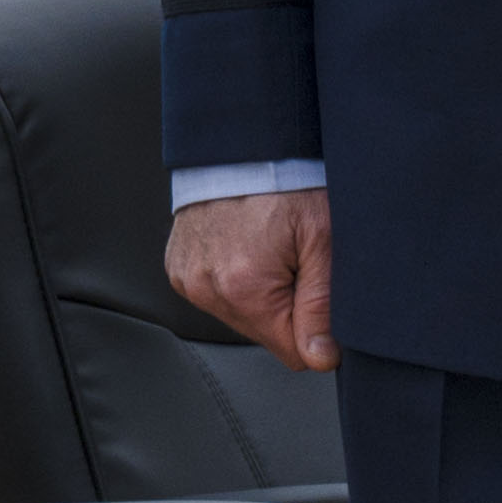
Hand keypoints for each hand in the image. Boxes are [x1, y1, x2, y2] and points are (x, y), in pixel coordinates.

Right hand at [170, 187, 337, 371]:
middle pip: (266, 334)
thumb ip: (322, 305)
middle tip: (294, 258)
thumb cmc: (286, 183)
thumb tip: (321, 358)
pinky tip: (247, 246)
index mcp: (244, 290)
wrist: (241, 143)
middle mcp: (207, 290)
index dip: (316, 327)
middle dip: (288, 304)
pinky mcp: (179, 269)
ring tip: (269, 247)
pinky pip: (218, 294)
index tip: (316, 286)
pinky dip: (236, 277)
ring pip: (242, 315)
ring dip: (261, 292)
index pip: (293, 352)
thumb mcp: (322, 239)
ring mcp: (188, 280)